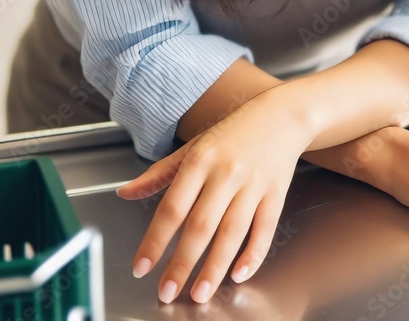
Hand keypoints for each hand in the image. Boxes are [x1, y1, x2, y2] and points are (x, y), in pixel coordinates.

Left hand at [115, 87, 310, 304]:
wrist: (282, 115)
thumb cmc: (234, 132)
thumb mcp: (194, 145)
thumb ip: (160, 172)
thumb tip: (125, 192)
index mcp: (201, 160)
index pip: (173, 207)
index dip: (155, 241)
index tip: (142, 267)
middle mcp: (226, 173)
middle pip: (201, 225)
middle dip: (182, 263)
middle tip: (167, 292)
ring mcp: (253, 184)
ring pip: (232, 232)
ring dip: (214, 267)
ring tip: (200, 293)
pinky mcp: (276, 193)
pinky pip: (264, 229)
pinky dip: (253, 254)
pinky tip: (239, 274)